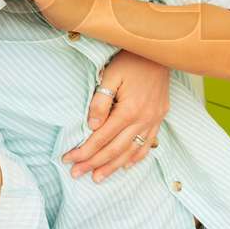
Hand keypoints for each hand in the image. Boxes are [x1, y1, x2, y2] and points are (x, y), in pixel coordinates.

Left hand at [65, 50, 169, 182]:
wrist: (160, 50)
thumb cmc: (132, 60)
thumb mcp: (111, 75)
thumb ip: (101, 101)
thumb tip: (92, 127)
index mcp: (129, 110)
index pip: (101, 138)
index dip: (84, 151)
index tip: (69, 159)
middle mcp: (143, 119)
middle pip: (114, 149)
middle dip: (94, 164)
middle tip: (77, 173)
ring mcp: (154, 120)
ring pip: (131, 152)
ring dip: (113, 167)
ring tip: (98, 178)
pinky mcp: (159, 117)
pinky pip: (148, 144)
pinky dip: (136, 158)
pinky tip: (125, 166)